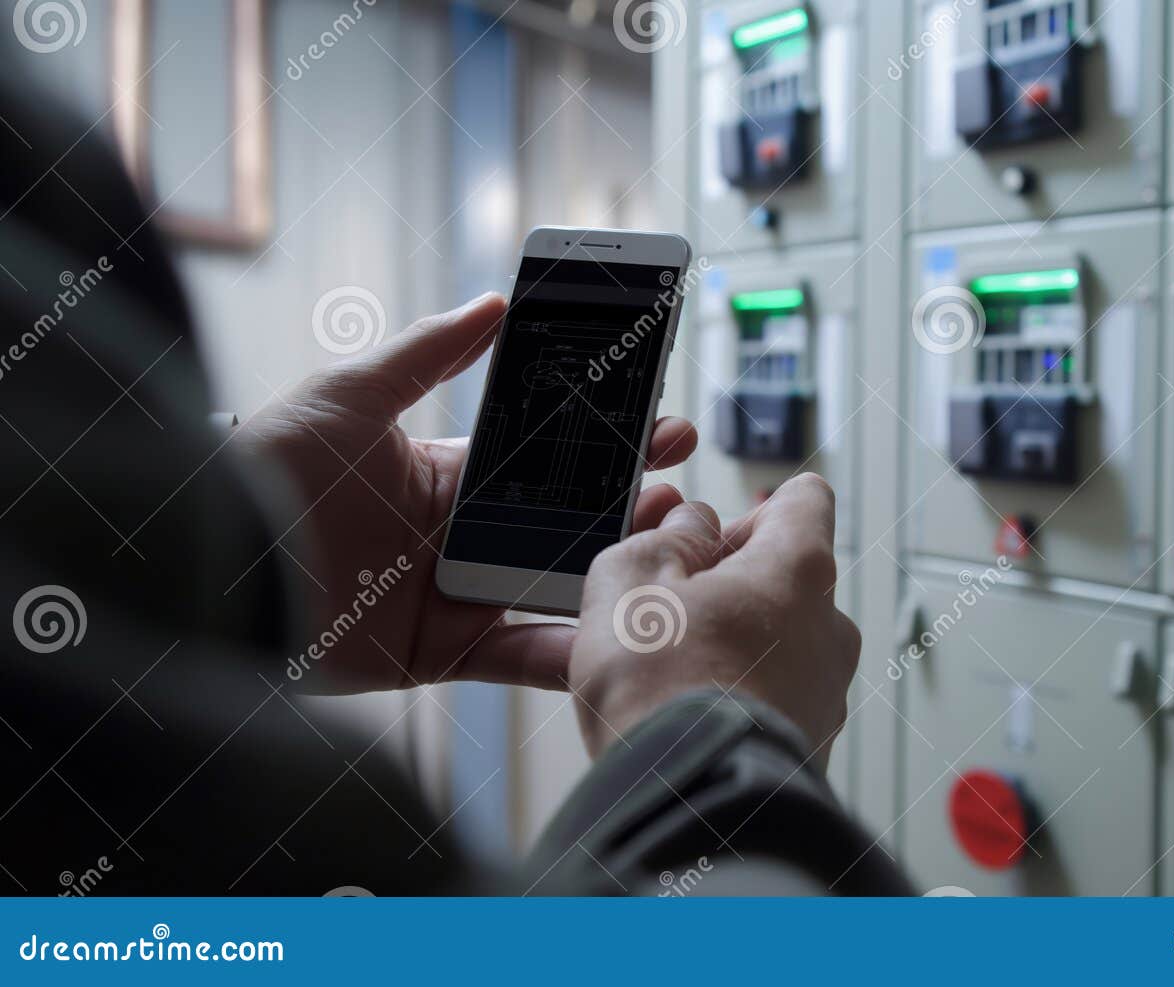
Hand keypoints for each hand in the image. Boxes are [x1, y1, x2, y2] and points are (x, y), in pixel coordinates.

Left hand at [236, 293, 697, 692]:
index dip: (603, 447)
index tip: (660, 427)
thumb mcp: (352, 391)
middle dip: (628, 506)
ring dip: (615, 573)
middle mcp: (458, 539)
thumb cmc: (272, 464)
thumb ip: (429, 351)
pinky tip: (619, 639)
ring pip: (556, 588)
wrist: (218, 561)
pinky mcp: (442, 654)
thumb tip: (494, 301)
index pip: (545, 461)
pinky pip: (519, 656)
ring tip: (673, 551)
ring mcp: (456, 598)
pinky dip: (569, 654)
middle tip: (685, 490)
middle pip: (564, 525)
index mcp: (445, 477)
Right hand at [568, 474, 859, 767]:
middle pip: (785, 580)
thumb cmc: (666, 694)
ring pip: (776, 645)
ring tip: (663, 674)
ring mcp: (827, 692)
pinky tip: (684, 718)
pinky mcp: (812, 746)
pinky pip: (772, 701)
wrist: (695, 808)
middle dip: (727, 586)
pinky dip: (735, 699)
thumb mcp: (630, 582)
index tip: (715, 532)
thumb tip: (687, 528)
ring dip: (728, 647)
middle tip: (665, 608)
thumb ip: (661, 538)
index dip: (751, 509)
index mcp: (798, 569)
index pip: (805, 500)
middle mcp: (829, 628)